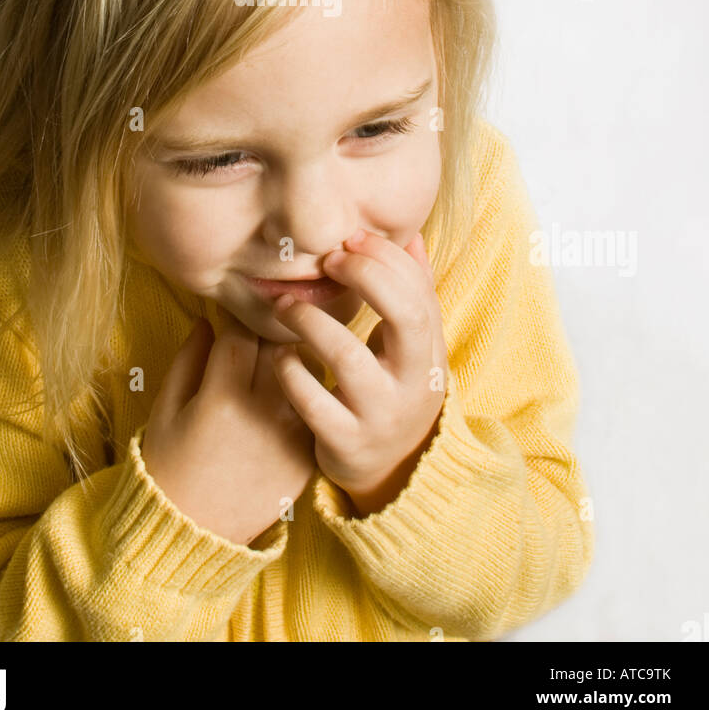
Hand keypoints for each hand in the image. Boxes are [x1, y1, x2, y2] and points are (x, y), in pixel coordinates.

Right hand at [141, 307, 315, 547]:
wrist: (194, 533)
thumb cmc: (170, 467)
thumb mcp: (165, 409)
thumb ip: (187, 358)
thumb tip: (208, 319)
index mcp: (223, 397)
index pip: (241, 332)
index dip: (232, 326)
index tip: (226, 331)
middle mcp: (264, 412)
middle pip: (278, 346)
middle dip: (264, 338)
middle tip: (251, 346)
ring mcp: (291, 435)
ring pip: (305, 371)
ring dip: (290, 363)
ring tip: (269, 371)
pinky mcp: (307, 454)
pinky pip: (314, 405)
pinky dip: (302, 396)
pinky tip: (281, 403)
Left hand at [271, 229, 447, 514]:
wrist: (395, 474)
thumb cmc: (395, 390)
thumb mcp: (413, 348)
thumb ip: (413, 293)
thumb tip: (411, 235)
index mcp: (430, 352)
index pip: (419, 292)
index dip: (386, 259)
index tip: (349, 239)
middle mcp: (413, 383)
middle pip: (405, 316)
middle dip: (367, 278)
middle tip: (327, 261)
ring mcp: (381, 415)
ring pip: (348, 358)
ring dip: (312, 321)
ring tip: (285, 306)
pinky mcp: (346, 442)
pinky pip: (313, 402)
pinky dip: (290, 372)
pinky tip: (278, 355)